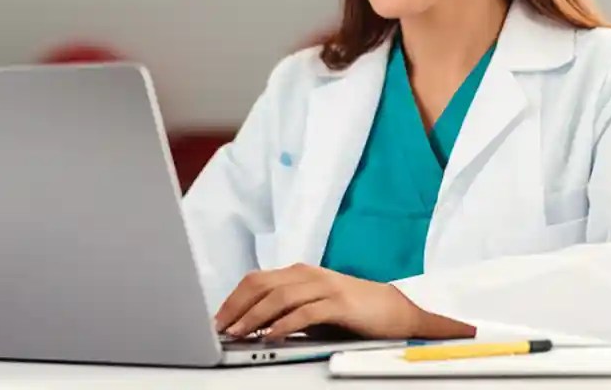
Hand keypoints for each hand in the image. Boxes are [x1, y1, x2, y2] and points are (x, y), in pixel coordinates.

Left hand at [214, 264, 474, 340]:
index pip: (257, 280)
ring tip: (239, 333)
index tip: (218, 319)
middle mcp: (308, 275)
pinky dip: (284, 324)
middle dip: (236, 307)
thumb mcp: (312, 308)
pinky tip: (272, 336)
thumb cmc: (350, 311)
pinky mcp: (338, 303)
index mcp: (299, 273)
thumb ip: (285, 311)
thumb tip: (252, 326)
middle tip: (220, 327)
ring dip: (254, 317)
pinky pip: (305, 312)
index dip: (234, 298)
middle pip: (262, 284)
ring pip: (279, 296)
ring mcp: (324, 286)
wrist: (392, 311)